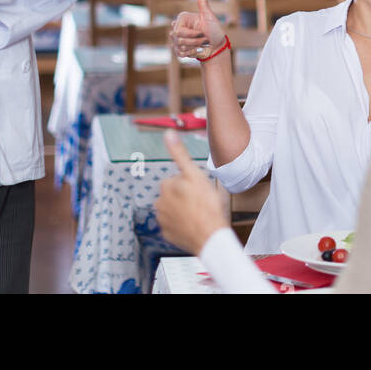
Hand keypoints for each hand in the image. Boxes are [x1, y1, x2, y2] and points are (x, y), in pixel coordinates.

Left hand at [155, 129, 227, 254]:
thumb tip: (168, 133)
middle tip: (201, 201)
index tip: (199, 189)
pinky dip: (182, 224)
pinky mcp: (167, 234)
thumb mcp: (195, 174)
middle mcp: (160, 203)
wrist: (210, 236)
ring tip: (199, 213)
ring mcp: (163, 220)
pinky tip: (194, 224)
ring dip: (183, 210)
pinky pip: (174, 225)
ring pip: (173, 209)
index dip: (190, 183)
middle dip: (184, 196)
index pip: (176, 179)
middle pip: (174, 194)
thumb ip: (179, 154)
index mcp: (166, 186)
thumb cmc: (206, 205)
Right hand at [170, 0, 227, 62]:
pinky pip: (178, 54)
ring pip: (178, 47)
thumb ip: (203, 2)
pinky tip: (197, 51)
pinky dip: (190, 54)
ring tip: (201, 44)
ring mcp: (177, 39)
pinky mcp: (178, 49)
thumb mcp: (209, 16)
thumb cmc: (215, 31)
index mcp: (183, 19)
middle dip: (193, 42)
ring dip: (193, 48)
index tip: (201, 32)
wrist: (217, 48)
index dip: (191, 34)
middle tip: (203, 39)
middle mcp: (178, 27)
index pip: (178, 31)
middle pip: (177, 39)